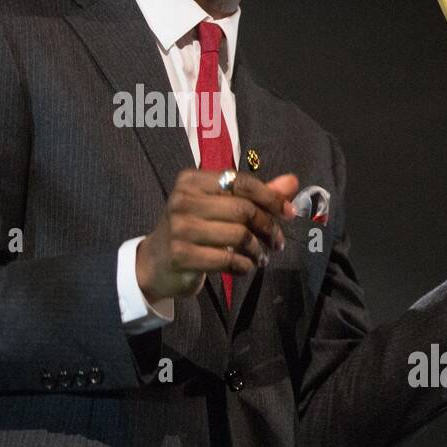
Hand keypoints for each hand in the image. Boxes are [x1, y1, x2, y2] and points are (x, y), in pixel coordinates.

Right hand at [136, 170, 299, 300]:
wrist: (155, 263)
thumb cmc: (192, 230)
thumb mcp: (218, 206)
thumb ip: (255, 194)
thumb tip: (291, 182)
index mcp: (192, 180)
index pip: (242, 182)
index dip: (271, 197)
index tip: (289, 213)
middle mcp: (183, 199)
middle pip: (243, 209)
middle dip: (268, 227)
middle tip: (276, 242)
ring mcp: (180, 228)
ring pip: (239, 235)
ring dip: (258, 250)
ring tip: (260, 257)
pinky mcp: (181, 255)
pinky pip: (228, 259)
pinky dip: (244, 265)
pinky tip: (245, 267)